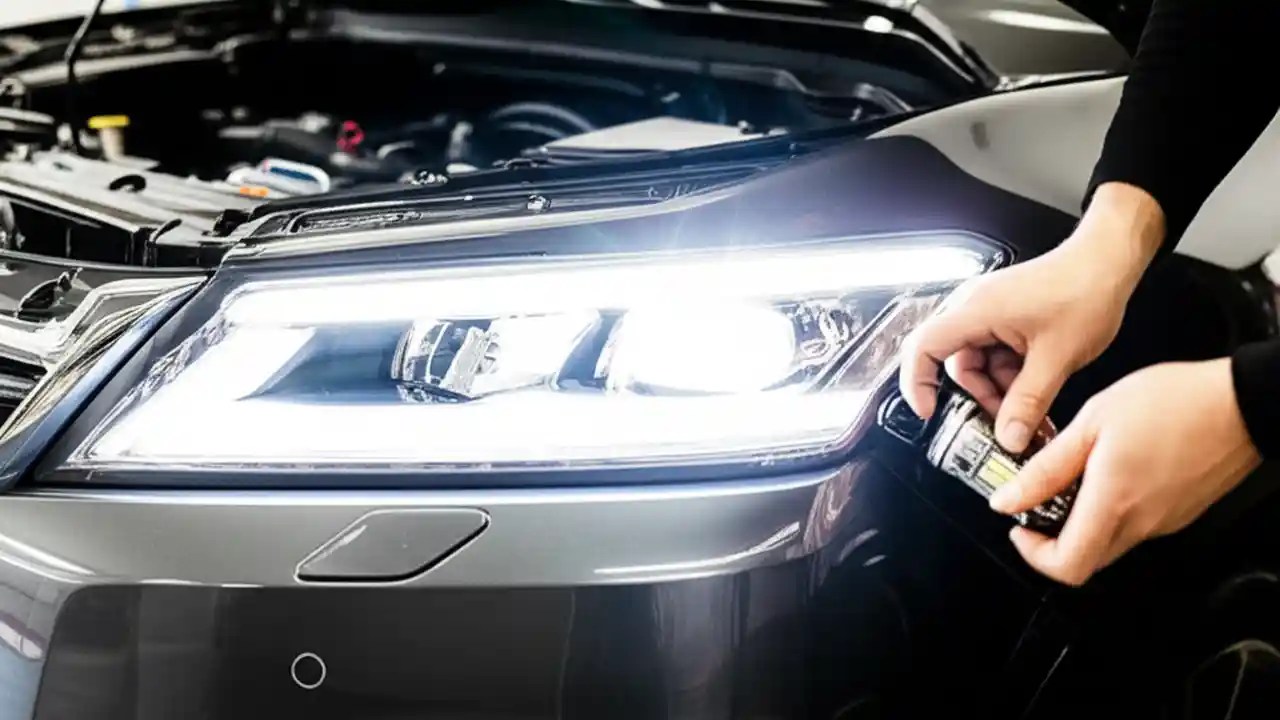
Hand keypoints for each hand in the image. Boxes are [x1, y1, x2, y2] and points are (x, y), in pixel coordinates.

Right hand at [899, 183, 1164, 452]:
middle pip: (953, 362)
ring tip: (1030, 402)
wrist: (1108, 261)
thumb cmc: (1085, 290)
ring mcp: (987, 310)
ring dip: (998, 386)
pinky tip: (1034, 384)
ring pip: (975, 361)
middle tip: (1007, 419)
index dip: (916, 384)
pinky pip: (992, 352)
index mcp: (976, 311)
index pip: (923, 348)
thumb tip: (1009, 438)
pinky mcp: (1002, 314)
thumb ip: (1029, 403)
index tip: (929, 413)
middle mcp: (973, 307)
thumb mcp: (1057, 358)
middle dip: (979, 395)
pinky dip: (1008, 373)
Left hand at [990, 359, 1261, 585]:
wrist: (1242, 401)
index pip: (1067, 566)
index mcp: (1114, 503)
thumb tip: (1008, 498)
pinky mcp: (1179, 512)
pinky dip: (1109, 510)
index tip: (1019, 526)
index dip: (1033, 556)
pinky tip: (1106, 472)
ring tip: (1071, 479)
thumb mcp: (1092, 423)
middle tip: (1037, 504)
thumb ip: (1047, 467)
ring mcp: (1164, 522)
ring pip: (1109, 542)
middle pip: (1086, 560)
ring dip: (1080, 523)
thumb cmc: (1174, 402)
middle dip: (1051, 541)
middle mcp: (1141, 523)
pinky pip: (1134, 525)